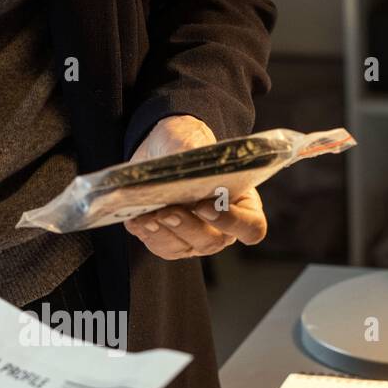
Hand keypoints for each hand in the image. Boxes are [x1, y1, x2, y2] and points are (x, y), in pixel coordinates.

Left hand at [123, 114, 266, 259]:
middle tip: (169, 211)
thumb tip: (186, 160)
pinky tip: (136, 219)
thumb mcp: (194, 140)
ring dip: (164, 234)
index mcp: (243, 204)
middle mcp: (222, 227)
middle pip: (212, 241)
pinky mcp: (172, 242)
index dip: (233, 223)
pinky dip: (148, 234)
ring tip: (148, 215)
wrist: (162, 149)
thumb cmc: (188, 144)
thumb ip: (195, 151)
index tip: (206, 205)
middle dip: (188, 227)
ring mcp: (196, 238)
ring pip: (184, 248)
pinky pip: (162, 247)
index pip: (251, 227)